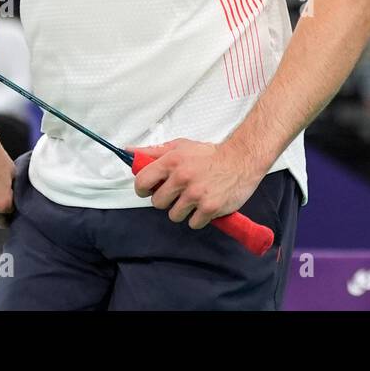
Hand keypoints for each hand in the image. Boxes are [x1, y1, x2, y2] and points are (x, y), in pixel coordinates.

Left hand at [129, 139, 262, 230]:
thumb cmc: (209, 154)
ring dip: (183, 211)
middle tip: (178, 193)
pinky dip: (198, 218)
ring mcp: (196, 194)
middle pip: (157, 203)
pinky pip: (193, 223)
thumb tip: (128, 152)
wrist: (241, 159)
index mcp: (172, 161)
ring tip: (193, 199)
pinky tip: (205, 206)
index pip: (142, 182)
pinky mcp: (210, 208)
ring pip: (174, 215)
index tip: (149, 190)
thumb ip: (153, 151)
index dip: (142, 189)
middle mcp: (182, 178)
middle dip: (166, 201)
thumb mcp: (180, 147)